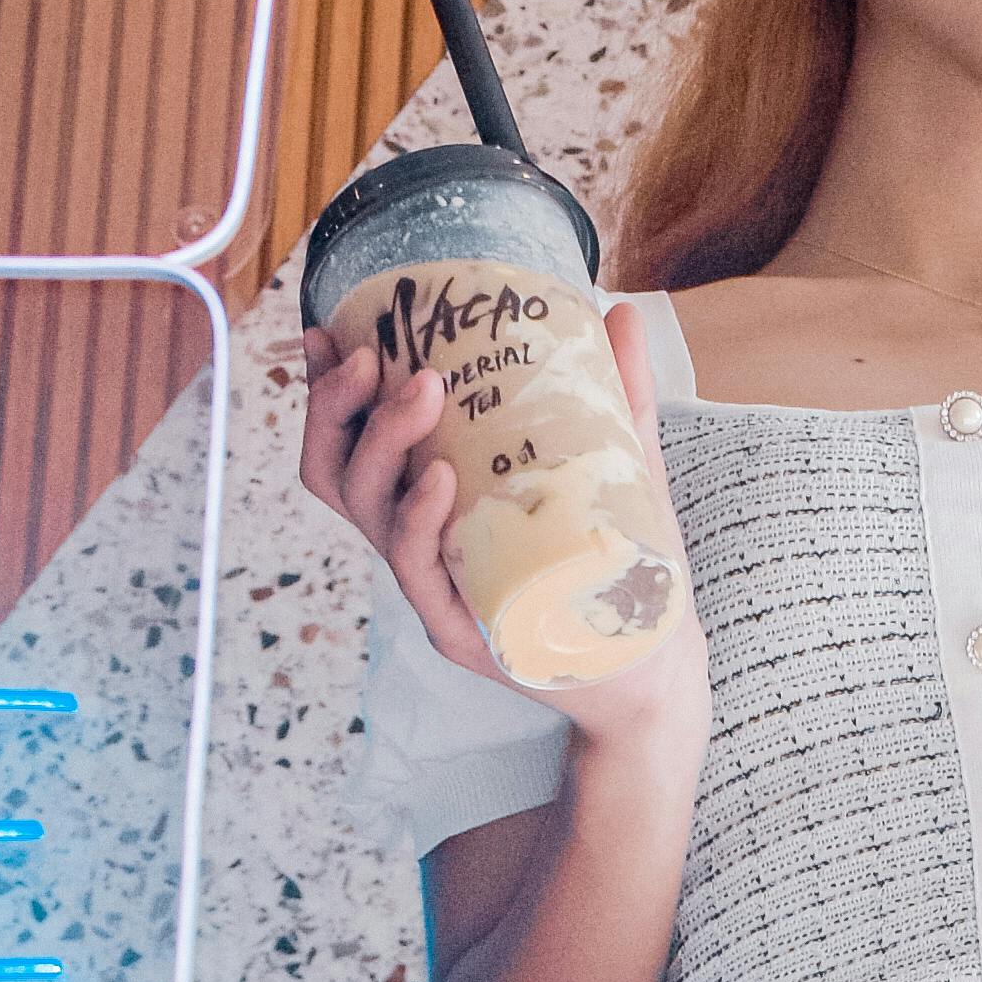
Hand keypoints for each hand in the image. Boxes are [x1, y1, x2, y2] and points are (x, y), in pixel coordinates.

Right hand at [297, 296, 710, 808]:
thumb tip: (621, 312)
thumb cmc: (621, 567)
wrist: (655, 669)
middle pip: (336, 472)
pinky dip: (419, 518)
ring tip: (421, 389)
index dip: (326, 390)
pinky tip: (441, 477)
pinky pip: (418, 572)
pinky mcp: (462, 633)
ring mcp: (435, 590)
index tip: (330, 330)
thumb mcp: (618, 469)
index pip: (350, 442)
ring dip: (382, 442)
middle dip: (338, 406)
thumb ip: (615, 394)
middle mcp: (418, 543)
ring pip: (369, 513)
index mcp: (431, 502)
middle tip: (374, 357)